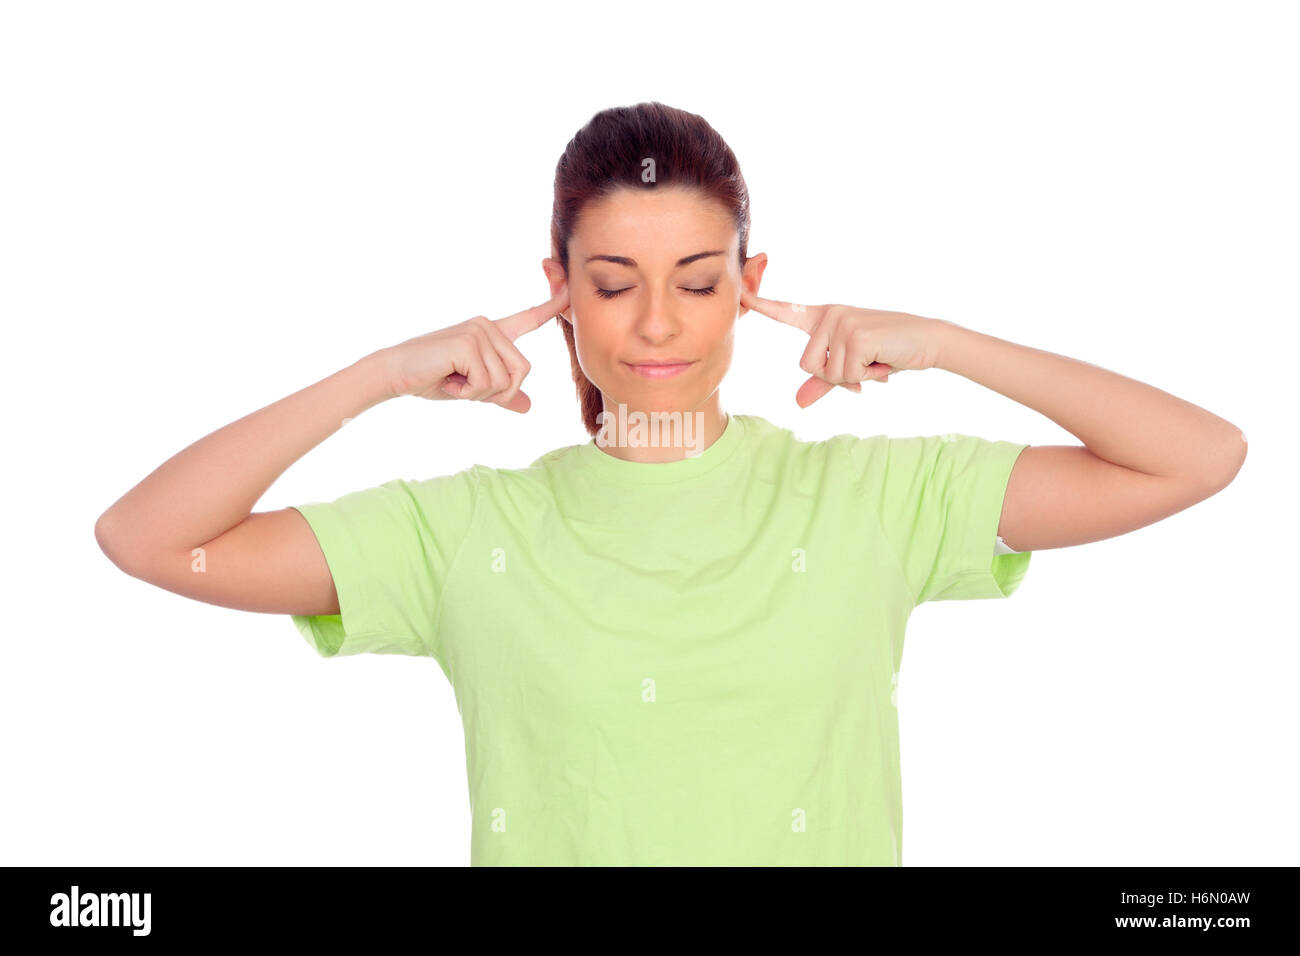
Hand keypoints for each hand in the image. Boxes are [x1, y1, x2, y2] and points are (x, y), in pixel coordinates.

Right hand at [384, 286, 569, 412]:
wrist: (395, 374)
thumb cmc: (432, 378)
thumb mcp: (473, 388)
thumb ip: (501, 394)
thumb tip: (528, 407)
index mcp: (493, 333)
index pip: (529, 319)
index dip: (552, 305)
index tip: (569, 290)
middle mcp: (488, 326)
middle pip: (522, 371)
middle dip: (497, 392)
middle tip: (465, 387)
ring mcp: (479, 331)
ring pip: (505, 380)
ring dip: (479, 393)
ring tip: (454, 381)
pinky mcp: (468, 342)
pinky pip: (486, 382)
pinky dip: (468, 392)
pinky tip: (448, 380)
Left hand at [740, 289, 945, 407]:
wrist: (928, 342)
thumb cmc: (888, 353)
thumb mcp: (852, 369)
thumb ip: (823, 384)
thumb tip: (798, 403)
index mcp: (824, 318)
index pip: (786, 311)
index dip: (761, 304)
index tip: (739, 294)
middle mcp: (829, 315)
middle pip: (807, 366)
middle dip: (836, 377)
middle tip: (864, 367)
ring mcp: (842, 323)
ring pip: (828, 373)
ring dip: (854, 378)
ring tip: (875, 361)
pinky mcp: (856, 335)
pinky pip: (847, 375)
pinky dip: (867, 378)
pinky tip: (883, 362)